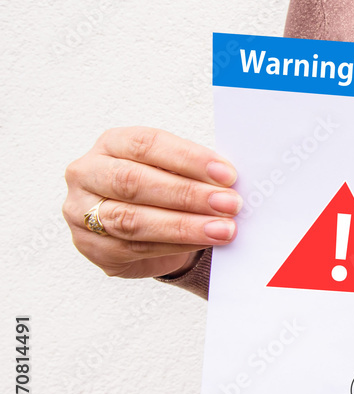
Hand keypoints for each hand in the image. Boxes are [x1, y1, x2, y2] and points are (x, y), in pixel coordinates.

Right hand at [63, 126, 241, 278]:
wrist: (142, 228)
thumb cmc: (161, 189)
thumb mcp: (173, 170)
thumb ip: (194, 171)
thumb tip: (231, 182)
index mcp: (111, 144)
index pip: (147, 144)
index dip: (188, 159)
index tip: (226, 174)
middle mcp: (88, 174)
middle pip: (134, 182)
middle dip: (187, 194)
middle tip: (228, 204)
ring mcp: (81, 213)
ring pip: (132, 220)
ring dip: (184, 226)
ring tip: (222, 229)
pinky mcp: (92, 247)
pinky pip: (135, 249)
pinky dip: (175, 246)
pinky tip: (203, 242)